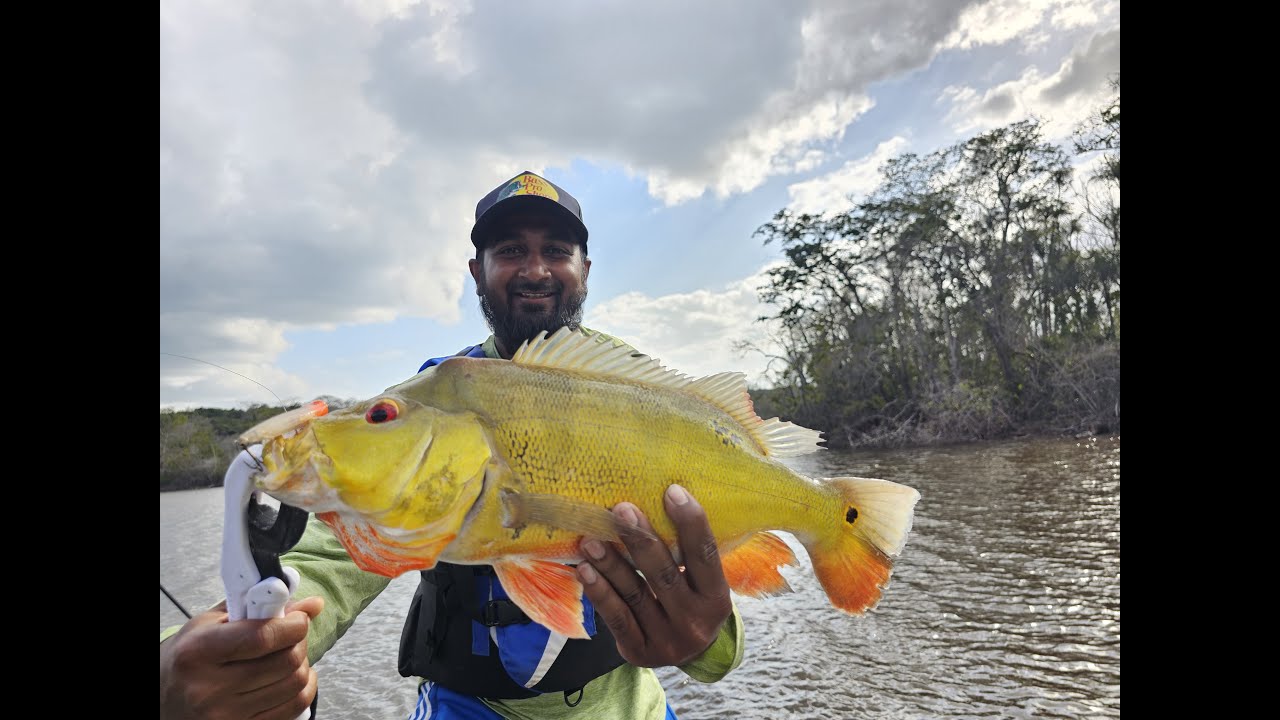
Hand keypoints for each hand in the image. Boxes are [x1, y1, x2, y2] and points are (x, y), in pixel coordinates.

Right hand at [160, 596, 323, 719]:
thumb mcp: (210, 624)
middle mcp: (209, 688)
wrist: (163, 699)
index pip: (262, 637)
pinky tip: (292, 677)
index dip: (292, 625)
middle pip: (284, 661)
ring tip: (289, 654)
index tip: (299, 618)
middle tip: (294, 634)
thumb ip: (258, 607)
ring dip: (302, 664)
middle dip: (299, 641)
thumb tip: (313, 604)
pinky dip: (303, 688)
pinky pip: (293, 708)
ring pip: (294, 684)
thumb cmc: (189, 656)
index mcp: (198, 652)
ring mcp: (225, 715)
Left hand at [576, 484, 732, 666]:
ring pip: (635, 595)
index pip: (705, 556)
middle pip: (665, 575)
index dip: (691, 523)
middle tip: (621, 510)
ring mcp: (667, 641)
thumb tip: (661, 497)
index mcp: (717, 599)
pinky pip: (616, 618)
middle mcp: (695, 622)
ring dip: (610, 564)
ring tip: (591, 538)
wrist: (688, 656)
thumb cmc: (692, 601)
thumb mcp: (703, 583)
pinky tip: (584, 570)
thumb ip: (687, 553)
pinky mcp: (639, 652)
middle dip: (641, 540)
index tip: (672, 491)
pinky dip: (599, 592)